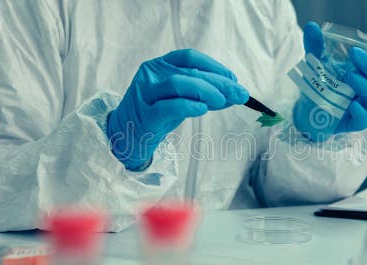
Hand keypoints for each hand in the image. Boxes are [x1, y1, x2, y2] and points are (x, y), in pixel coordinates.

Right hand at [107, 49, 247, 169]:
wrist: (127, 135)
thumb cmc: (157, 114)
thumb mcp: (180, 99)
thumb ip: (203, 94)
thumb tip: (233, 93)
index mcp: (160, 65)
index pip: (189, 57)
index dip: (214, 66)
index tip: (233, 79)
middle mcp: (151, 75)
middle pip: (189, 72)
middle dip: (219, 82)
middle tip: (239, 93)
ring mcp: (146, 94)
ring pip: (177, 83)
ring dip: (206, 91)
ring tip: (223, 101)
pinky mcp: (145, 115)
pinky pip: (168, 106)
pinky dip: (188, 106)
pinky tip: (203, 109)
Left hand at [293, 22, 366, 141]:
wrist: (306, 113)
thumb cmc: (318, 84)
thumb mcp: (315, 63)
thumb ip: (315, 46)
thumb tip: (312, 27)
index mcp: (360, 72)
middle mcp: (363, 88)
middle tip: (354, 54)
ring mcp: (359, 105)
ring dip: (364, 85)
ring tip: (350, 76)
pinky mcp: (351, 122)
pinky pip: (362, 120)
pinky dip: (360, 113)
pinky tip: (353, 105)